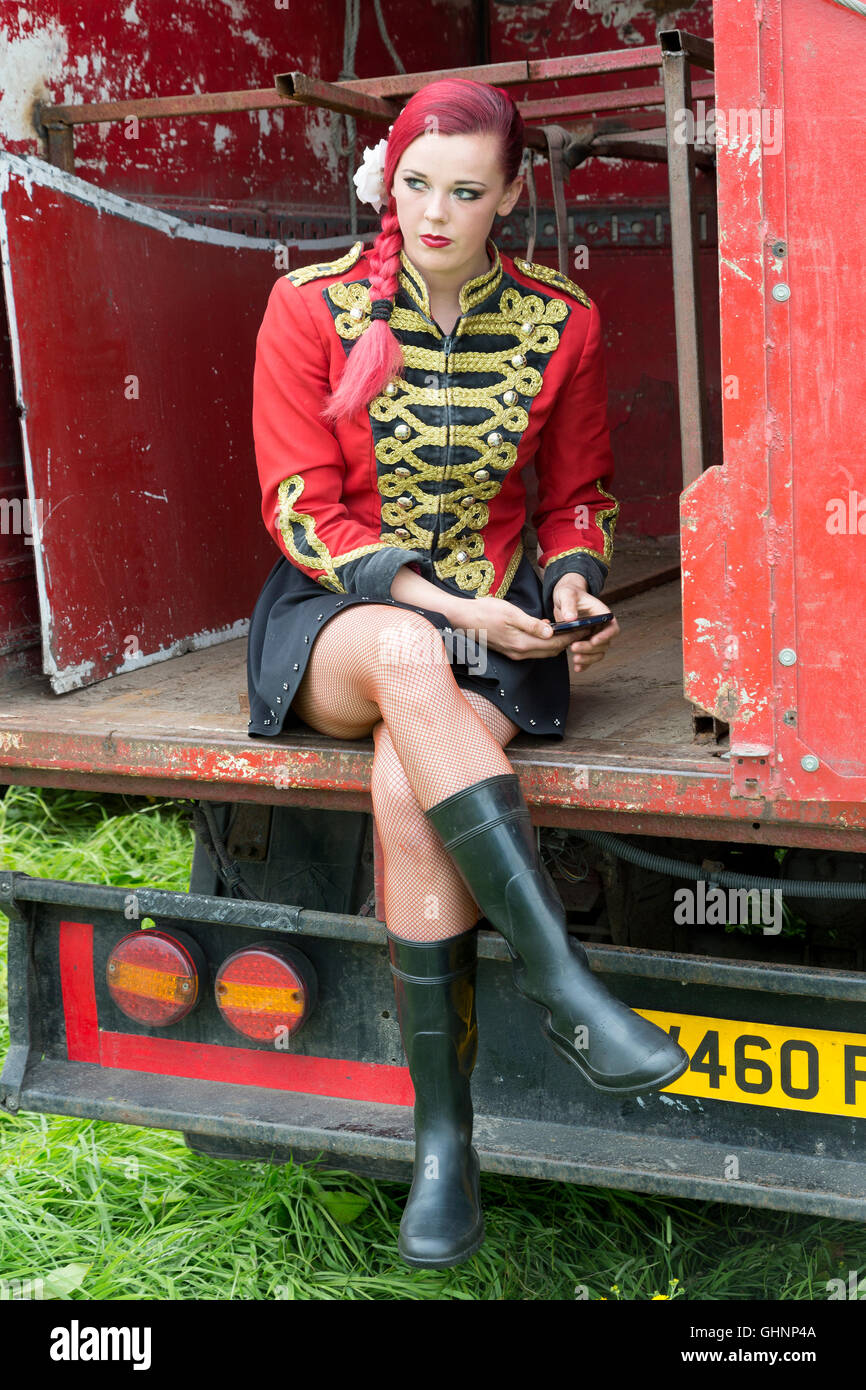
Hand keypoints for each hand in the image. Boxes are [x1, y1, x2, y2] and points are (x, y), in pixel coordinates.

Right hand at [453, 594, 578, 660]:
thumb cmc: (485, 611)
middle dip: (569, 640)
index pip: (555, 643)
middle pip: (553, 651)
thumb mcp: (510, 613)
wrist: (462, 618)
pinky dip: (546, 644)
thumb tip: (551, 633)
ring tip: (571, 630)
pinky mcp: (511, 651)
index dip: (572, 636)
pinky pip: (535, 650)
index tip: (584, 627)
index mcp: (522, 643)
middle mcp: (520, 652)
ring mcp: (515, 653)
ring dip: (558, 643)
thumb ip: (531, 624)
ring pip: (545, 652)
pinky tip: (549, 632)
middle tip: (583, 628)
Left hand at [551, 575, 619, 675]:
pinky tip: (577, 668)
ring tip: (575, 660)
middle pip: (605, 643)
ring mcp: (595, 636)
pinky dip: (585, 664)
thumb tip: (571, 618)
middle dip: (591, 648)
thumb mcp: (566, 594)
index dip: (606, 635)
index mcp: (602, 614)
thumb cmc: (568, 593)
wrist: (564, 600)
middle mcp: (601, 627)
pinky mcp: (587, 643)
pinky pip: (590, 656)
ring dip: (589, 658)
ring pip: (598, 652)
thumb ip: (568, 604)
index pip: (612, 627)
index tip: (594, 640)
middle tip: (574, 648)